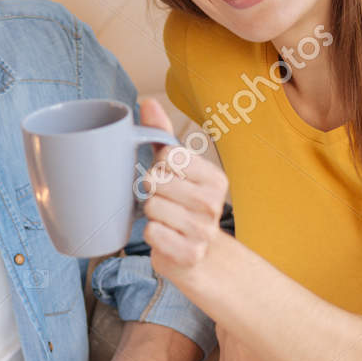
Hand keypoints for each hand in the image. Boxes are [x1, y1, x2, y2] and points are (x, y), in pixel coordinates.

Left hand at [136, 97, 229, 281]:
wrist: (198, 258)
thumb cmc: (182, 207)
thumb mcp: (178, 171)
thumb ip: (162, 136)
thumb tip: (147, 102)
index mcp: (215, 178)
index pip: (168, 156)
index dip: (159, 167)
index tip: (169, 179)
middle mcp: (213, 203)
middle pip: (155, 182)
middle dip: (152, 193)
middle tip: (165, 203)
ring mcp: (203, 231)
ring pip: (151, 207)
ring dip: (150, 214)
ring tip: (166, 220)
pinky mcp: (189, 254)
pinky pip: (152, 233)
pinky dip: (152, 235)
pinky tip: (166, 237)